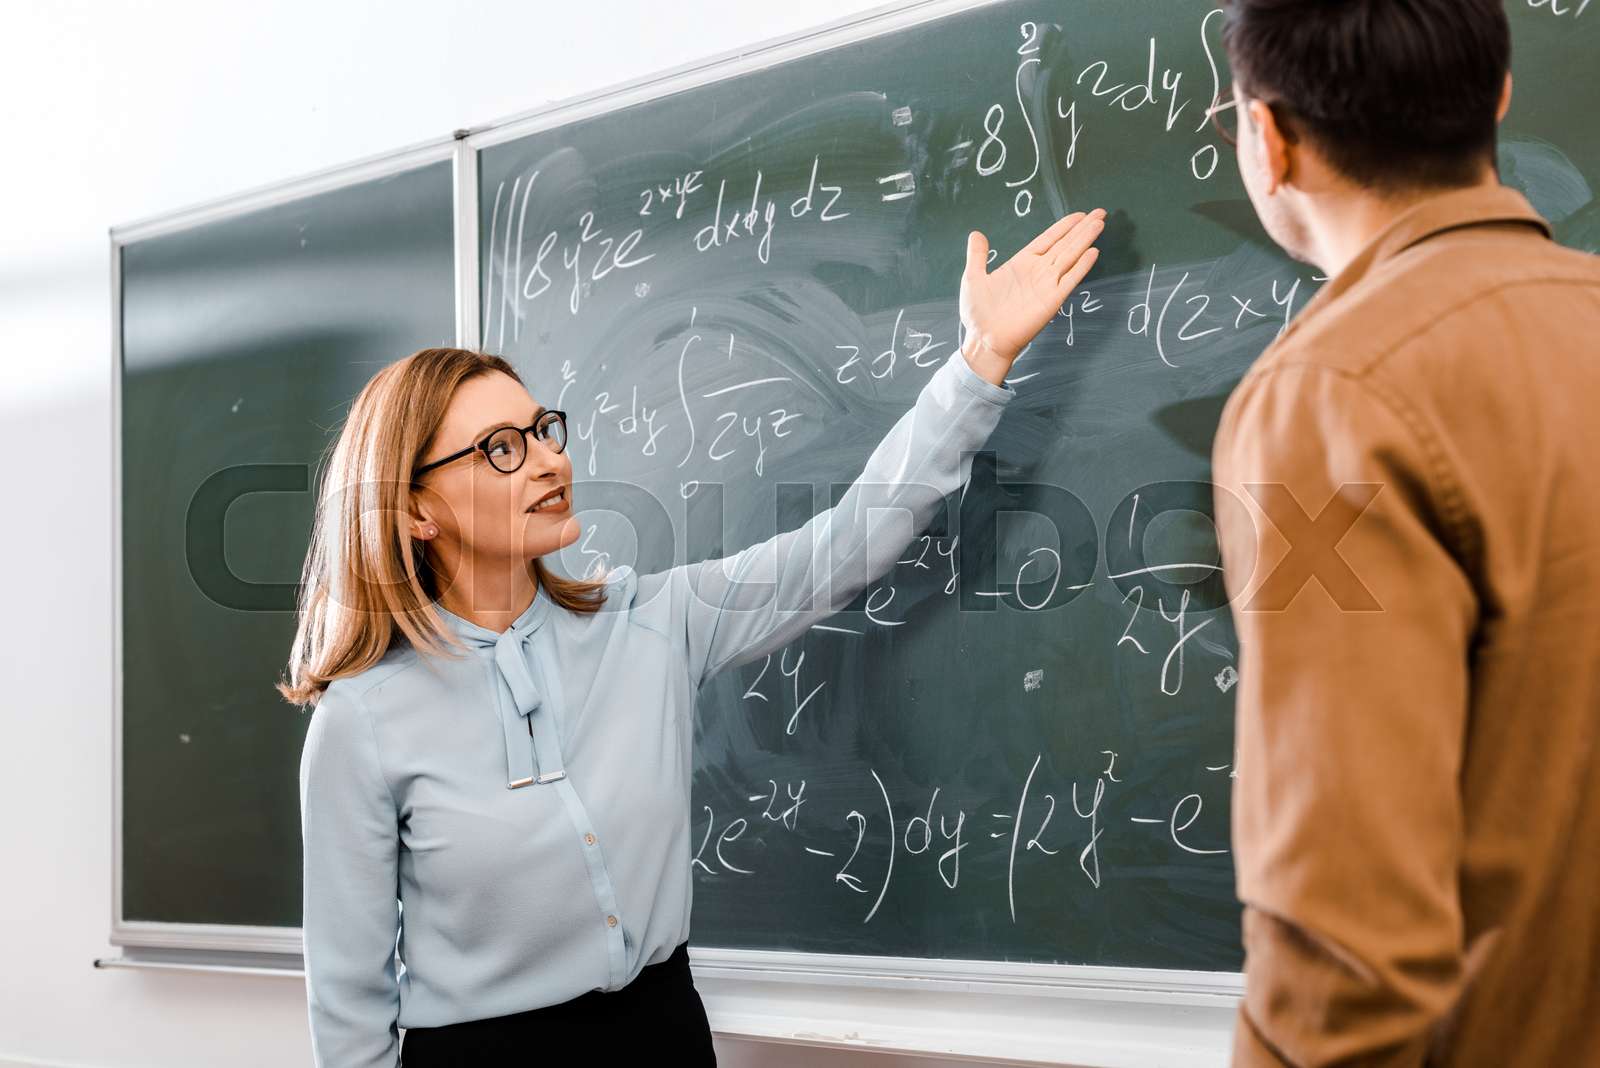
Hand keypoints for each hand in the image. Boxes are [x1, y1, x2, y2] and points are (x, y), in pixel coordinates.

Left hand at [958, 209, 1105, 384]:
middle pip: (1064, 244)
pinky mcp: (1052, 300)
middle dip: (1082, 228)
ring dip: (1085, 239)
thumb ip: (977, 255)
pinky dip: (1082, 266)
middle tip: (1100, 212)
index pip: (1048, 239)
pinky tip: (1093, 252)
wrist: (984, 340)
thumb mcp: (973, 278)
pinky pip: (1070, 279)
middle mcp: (1038, 271)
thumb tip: (976, 234)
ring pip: (1070, 256)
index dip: (1064, 226)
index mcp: (1021, 263)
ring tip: (1099, 223)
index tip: (1079, 214)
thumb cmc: (978, 313)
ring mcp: (1046, 284)